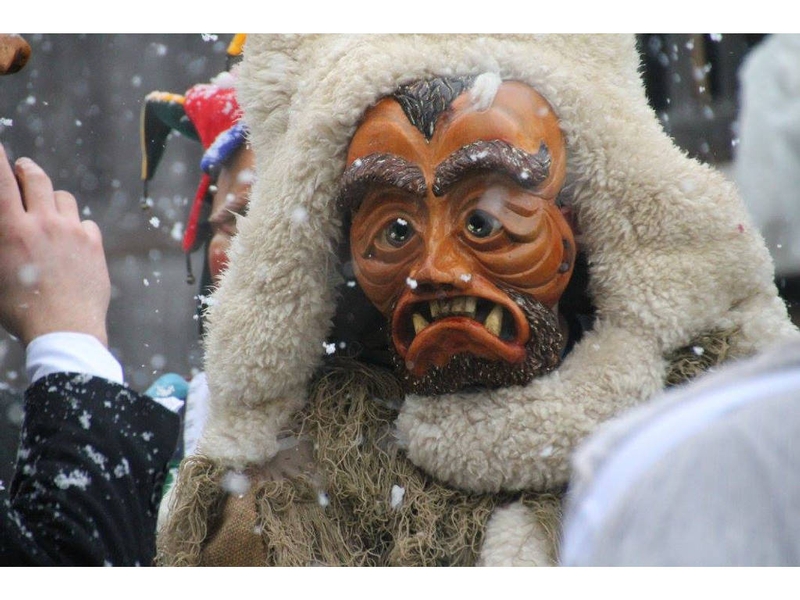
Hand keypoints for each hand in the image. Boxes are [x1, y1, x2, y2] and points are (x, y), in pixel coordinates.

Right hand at [0, 144, 109, 346]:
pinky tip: (71, 241)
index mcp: (12, 229)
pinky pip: (85, 223)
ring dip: (52, 199)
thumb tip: (9, 228)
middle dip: (26, 169)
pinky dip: (77, 226)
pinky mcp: (95, 244)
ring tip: (47, 211)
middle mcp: (44, 223)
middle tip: (22, 169)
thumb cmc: (20, 310)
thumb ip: (2, 241)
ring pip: (63, 197)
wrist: (65, 330)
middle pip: (36, 177)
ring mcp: (73, 232)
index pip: (1, 181)